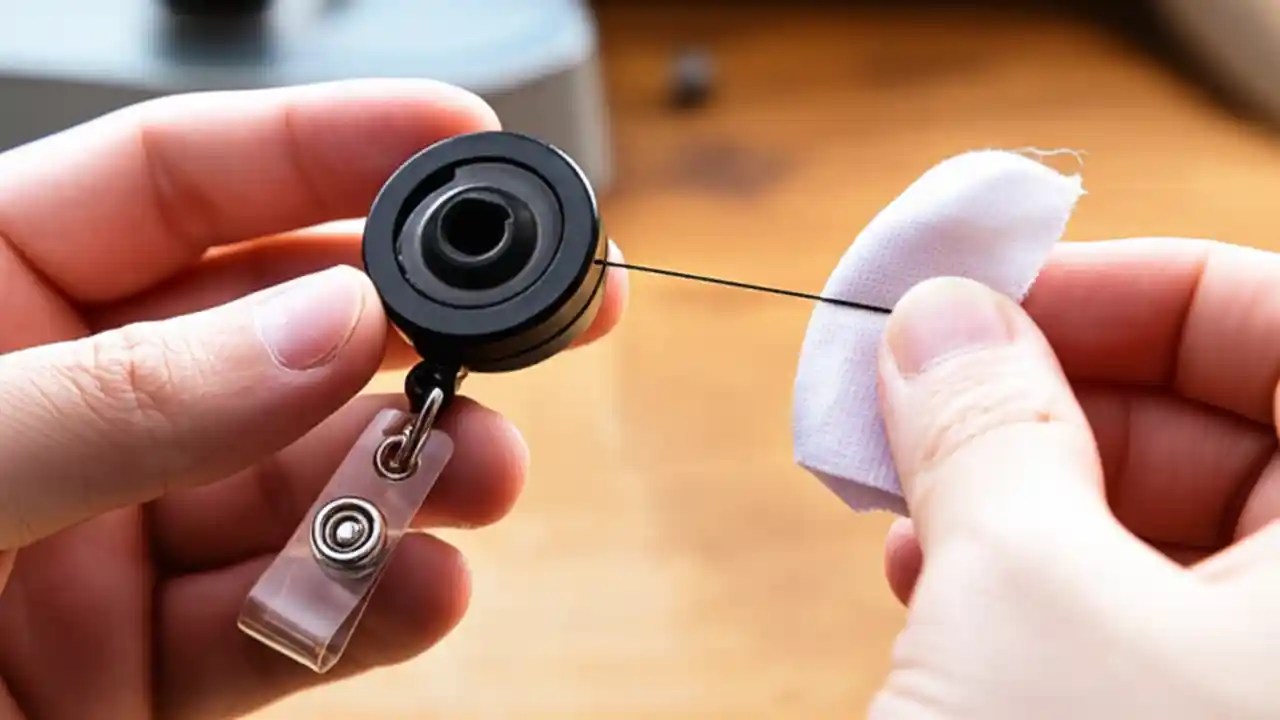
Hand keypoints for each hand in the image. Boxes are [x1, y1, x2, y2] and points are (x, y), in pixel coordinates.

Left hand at [0, 81, 626, 718]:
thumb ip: (118, 401)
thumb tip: (319, 326)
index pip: (176, 183)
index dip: (325, 148)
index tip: (457, 145)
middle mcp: (66, 411)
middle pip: (277, 330)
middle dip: (412, 329)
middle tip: (533, 324)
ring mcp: (115, 539)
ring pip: (303, 482)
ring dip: (409, 478)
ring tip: (478, 479)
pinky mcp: (143, 664)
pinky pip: (284, 617)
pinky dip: (366, 606)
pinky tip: (422, 591)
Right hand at [872, 239, 1279, 718]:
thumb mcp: (1023, 596)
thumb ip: (985, 425)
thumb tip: (939, 316)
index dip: (1138, 287)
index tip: (994, 292)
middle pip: (1223, 430)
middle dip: (1052, 395)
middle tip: (921, 387)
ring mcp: (1267, 684)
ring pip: (1169, 531)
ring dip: (1018, 493)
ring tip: (907, 498)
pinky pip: (1137, 622)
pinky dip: (1031, 587)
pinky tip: (930, 584)